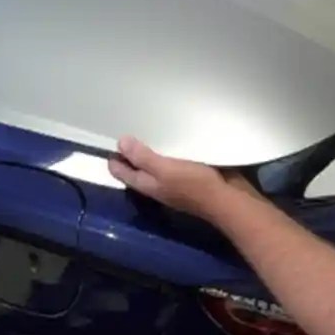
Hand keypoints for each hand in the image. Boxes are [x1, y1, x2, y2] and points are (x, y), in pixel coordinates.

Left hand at [108, 137, 240, 219]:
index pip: (123, 173)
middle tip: (122, 137)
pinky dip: (165, 153)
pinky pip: (171, 163)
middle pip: (136, 172)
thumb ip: (143, 157)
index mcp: (147, 185)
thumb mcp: (165, 169)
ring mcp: (173, 182)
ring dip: (147, 154)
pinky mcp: (188, 177)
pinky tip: (169, 142)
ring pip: (153, 168)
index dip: (114, 159)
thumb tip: (121, 143)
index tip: (108, 143)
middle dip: (128, 156)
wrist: (226, 198)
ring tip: (142, 135)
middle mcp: (157, 185)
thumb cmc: (194, 184)